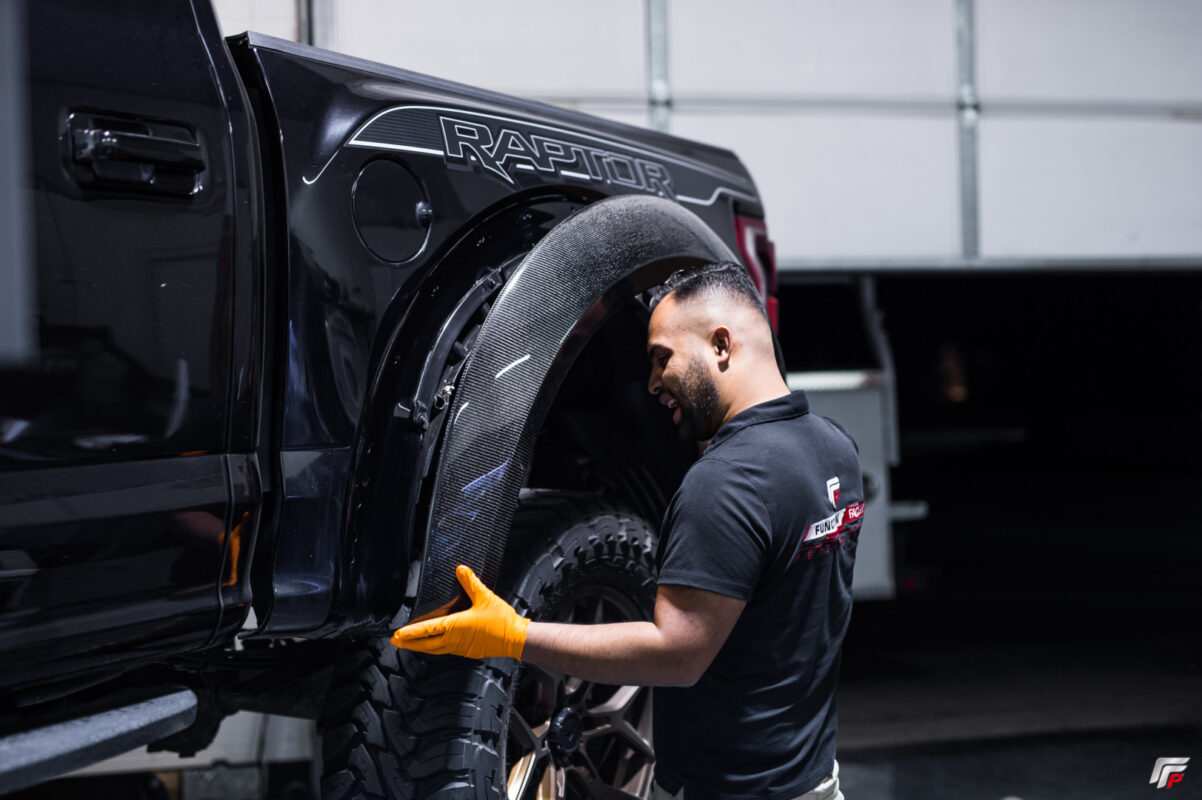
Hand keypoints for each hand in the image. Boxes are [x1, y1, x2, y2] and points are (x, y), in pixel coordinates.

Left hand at [390, 565, 529, 659]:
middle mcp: (455, 640)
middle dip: (409, 643)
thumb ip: (471, 583)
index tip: (398, 634)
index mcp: (456, 627)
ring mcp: (460, 648)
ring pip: (435, 649)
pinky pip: (445, 650)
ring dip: (421, 647)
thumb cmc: (501, 621)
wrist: (515, 638)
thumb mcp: (485, 597)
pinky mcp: (467, 651)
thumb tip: (461, 570)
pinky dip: (435, 648)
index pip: (427, 630)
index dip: (411, 632)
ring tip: (411, 644)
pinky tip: (435, 645)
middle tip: (396, 642)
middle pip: (426, 644)